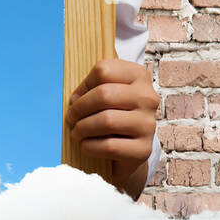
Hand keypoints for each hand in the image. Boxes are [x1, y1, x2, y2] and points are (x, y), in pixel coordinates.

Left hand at [64, 58, 158, 198]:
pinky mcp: (144, 149)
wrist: (131, 148)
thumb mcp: (107, 93)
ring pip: (107, 121)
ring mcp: (148, 124)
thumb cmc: (115, 114)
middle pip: (104, 95)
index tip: (77, 97)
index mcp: (139, 76)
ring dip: (83, 128)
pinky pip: (110, 146)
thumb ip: (91, 89)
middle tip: (71, 117)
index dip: (84, 85)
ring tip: (76, 133)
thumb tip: (76, 100)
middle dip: (79, 108)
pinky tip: (86, 145)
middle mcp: (148, 98)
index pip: (104, 70)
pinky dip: (90, 146)